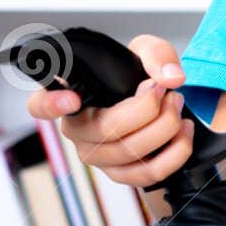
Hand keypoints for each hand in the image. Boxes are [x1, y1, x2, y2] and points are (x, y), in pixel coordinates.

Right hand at [23, 33, 192, 186]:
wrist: (159, 103)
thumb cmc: (138, 76)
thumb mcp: (146, 51)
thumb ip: (157, 55)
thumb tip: (169, 78)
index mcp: (70, 97)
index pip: (40, 105)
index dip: (51, 104)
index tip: (72, 98)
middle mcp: (77, 130)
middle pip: (105, 130)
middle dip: (146, 109)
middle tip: (165, 91)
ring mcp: (97, 156)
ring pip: (129, 152)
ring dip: (164, 128)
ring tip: (177, 105)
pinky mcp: (121, 174)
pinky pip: (148, 173)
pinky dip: (175, 152)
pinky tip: (184, 131)